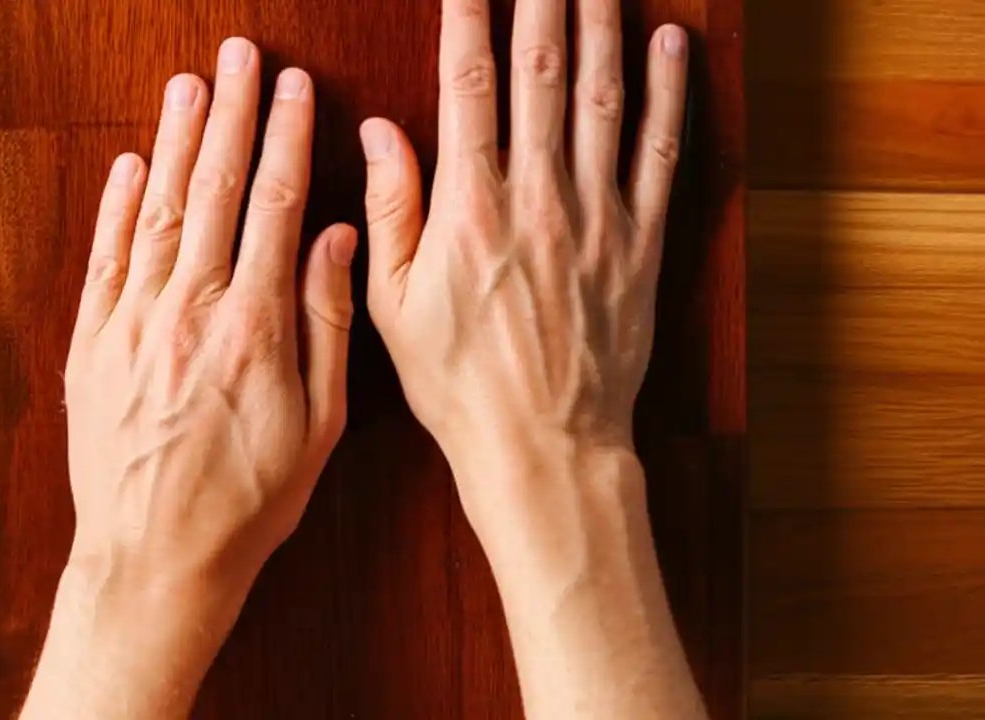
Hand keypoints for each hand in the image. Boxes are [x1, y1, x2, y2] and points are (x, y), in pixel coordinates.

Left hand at [25, 37, 355, 718]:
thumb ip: (328, 323)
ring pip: (156, 210)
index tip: (293, 89)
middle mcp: (189, 308)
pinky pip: (104, 258)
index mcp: (254, 325)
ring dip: (174, 140)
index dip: (284, 139)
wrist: (157, 558)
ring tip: (189, 83)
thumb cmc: (248, 500)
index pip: (274, 207)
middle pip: (212, 189)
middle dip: (229, 114)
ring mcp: (132, 322)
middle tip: (239, 56)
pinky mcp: (91, 344)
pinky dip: (115, 206)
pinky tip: (129, 163)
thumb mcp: (319, 423)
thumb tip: (338, 241)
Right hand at [361, 0, 686, 539]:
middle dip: (540, 0)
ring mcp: (597, 216)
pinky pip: (661, 152)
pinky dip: (668, 93)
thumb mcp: (395, 306)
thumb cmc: (460, 384)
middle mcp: (537, 197)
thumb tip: (379, 131)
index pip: (468, 87)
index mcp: (469, 209)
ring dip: (600, 24)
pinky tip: (668, 45)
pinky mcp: (640, 242)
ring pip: (603, 97)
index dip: (467, 19)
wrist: (545, 445)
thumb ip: (391, 209)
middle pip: (542, 72)